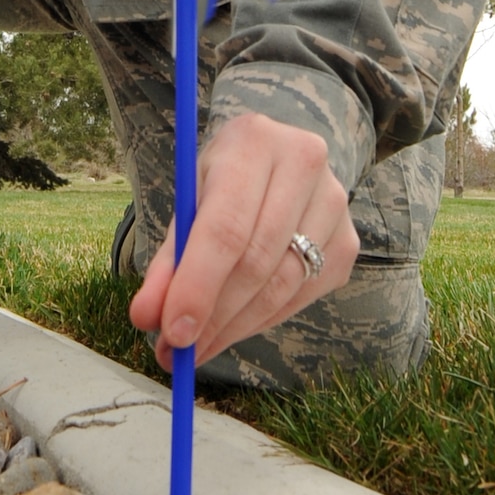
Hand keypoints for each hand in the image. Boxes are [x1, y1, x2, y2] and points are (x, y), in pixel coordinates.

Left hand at [128, 112, 358, 369]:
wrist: (277, 157)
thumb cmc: (224, 180)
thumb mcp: (189, 201)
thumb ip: (168, 259)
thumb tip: (146, 317)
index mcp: (253, 142)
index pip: (225, 228)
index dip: (198, 285)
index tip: (172, 332)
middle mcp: (304, 165)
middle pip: (256, 262)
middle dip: (213, 316)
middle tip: (176, 352)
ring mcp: (334, 204)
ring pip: (282, 286)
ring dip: (235, 327)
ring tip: (196, 347)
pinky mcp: (347, 242)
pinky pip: (301, 297)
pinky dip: (261, 320)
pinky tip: (233, 326)